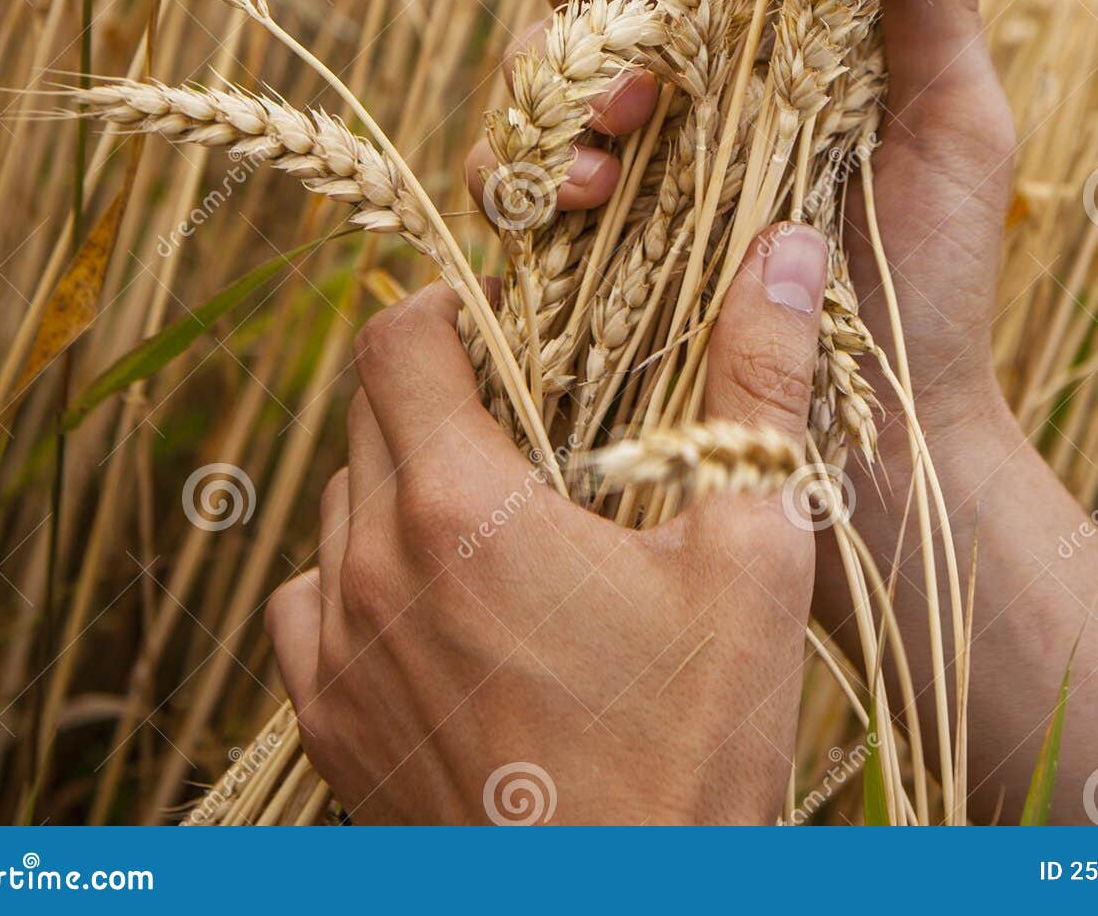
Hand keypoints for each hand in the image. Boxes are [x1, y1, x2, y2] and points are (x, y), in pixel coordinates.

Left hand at [265, 224, 828, 824]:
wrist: (630, 914)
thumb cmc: (699, 743)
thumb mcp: (752, 551)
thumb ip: (759, 380)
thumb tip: (788, 247)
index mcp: (459, 507)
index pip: (395, 338)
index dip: (448, 305)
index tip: (507, 321)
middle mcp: (370, 570)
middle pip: (366, 413)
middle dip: (437, 388)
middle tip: (524, 411)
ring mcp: (335, 656)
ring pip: (338, 504)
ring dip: (400, 479)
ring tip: (496, 508)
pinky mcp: (326, 727)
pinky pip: (309, 601)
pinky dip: (360, 574)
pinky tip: (441, 604)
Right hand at [473, 0, 1017, 440]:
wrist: (898, 436)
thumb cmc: (940, 275)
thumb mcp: (953, 117)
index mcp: (761, 40)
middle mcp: (681, 92)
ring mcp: (624, 171)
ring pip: (537, 76)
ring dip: (564, 70)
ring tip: (632, 111)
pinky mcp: (581, 254)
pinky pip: (515, 188)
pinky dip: (537, 173)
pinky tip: (594, 192)